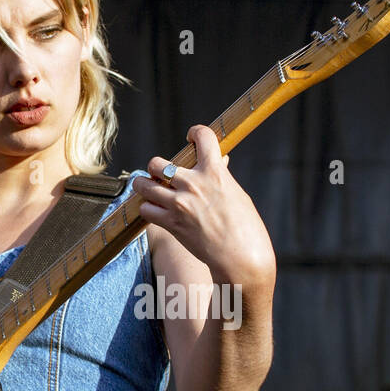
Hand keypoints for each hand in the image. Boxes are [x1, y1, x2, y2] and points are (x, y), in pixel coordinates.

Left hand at [135, 124, 275, 284]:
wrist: (242, 257)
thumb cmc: (246, 227)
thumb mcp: (237, 195)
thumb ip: (221, 177)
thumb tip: (219, 161)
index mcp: (215, 172)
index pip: (202, 135)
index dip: (195, 133)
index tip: (191, 138)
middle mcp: (194, 184)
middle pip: (157, 163)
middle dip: (157, 167)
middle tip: (162, 175)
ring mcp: (180, 204)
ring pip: (143, 185)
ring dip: (145, 186)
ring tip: (150, 190)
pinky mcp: (171, 223)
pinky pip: (146, 209)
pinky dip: (148, 209)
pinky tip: (156, 211)